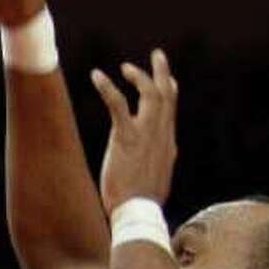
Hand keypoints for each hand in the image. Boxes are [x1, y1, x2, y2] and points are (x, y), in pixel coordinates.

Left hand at [92, 49, 178, 213]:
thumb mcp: (156, 181)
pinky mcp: (126, 137)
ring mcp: (146, 135)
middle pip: (168, 96)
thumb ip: (158, 165)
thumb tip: (163, 162)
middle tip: (157, 55)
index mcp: (167, 145)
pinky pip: (118, 104)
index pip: (171, 112)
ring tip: (125, 67)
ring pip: (150, 94)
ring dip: (139, 76)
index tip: (168, 80)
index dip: (170, 93)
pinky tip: (96, 76)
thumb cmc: (142, 205)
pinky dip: (108, 87)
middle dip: (162, 73)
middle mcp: (161, 135)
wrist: (137, 213)